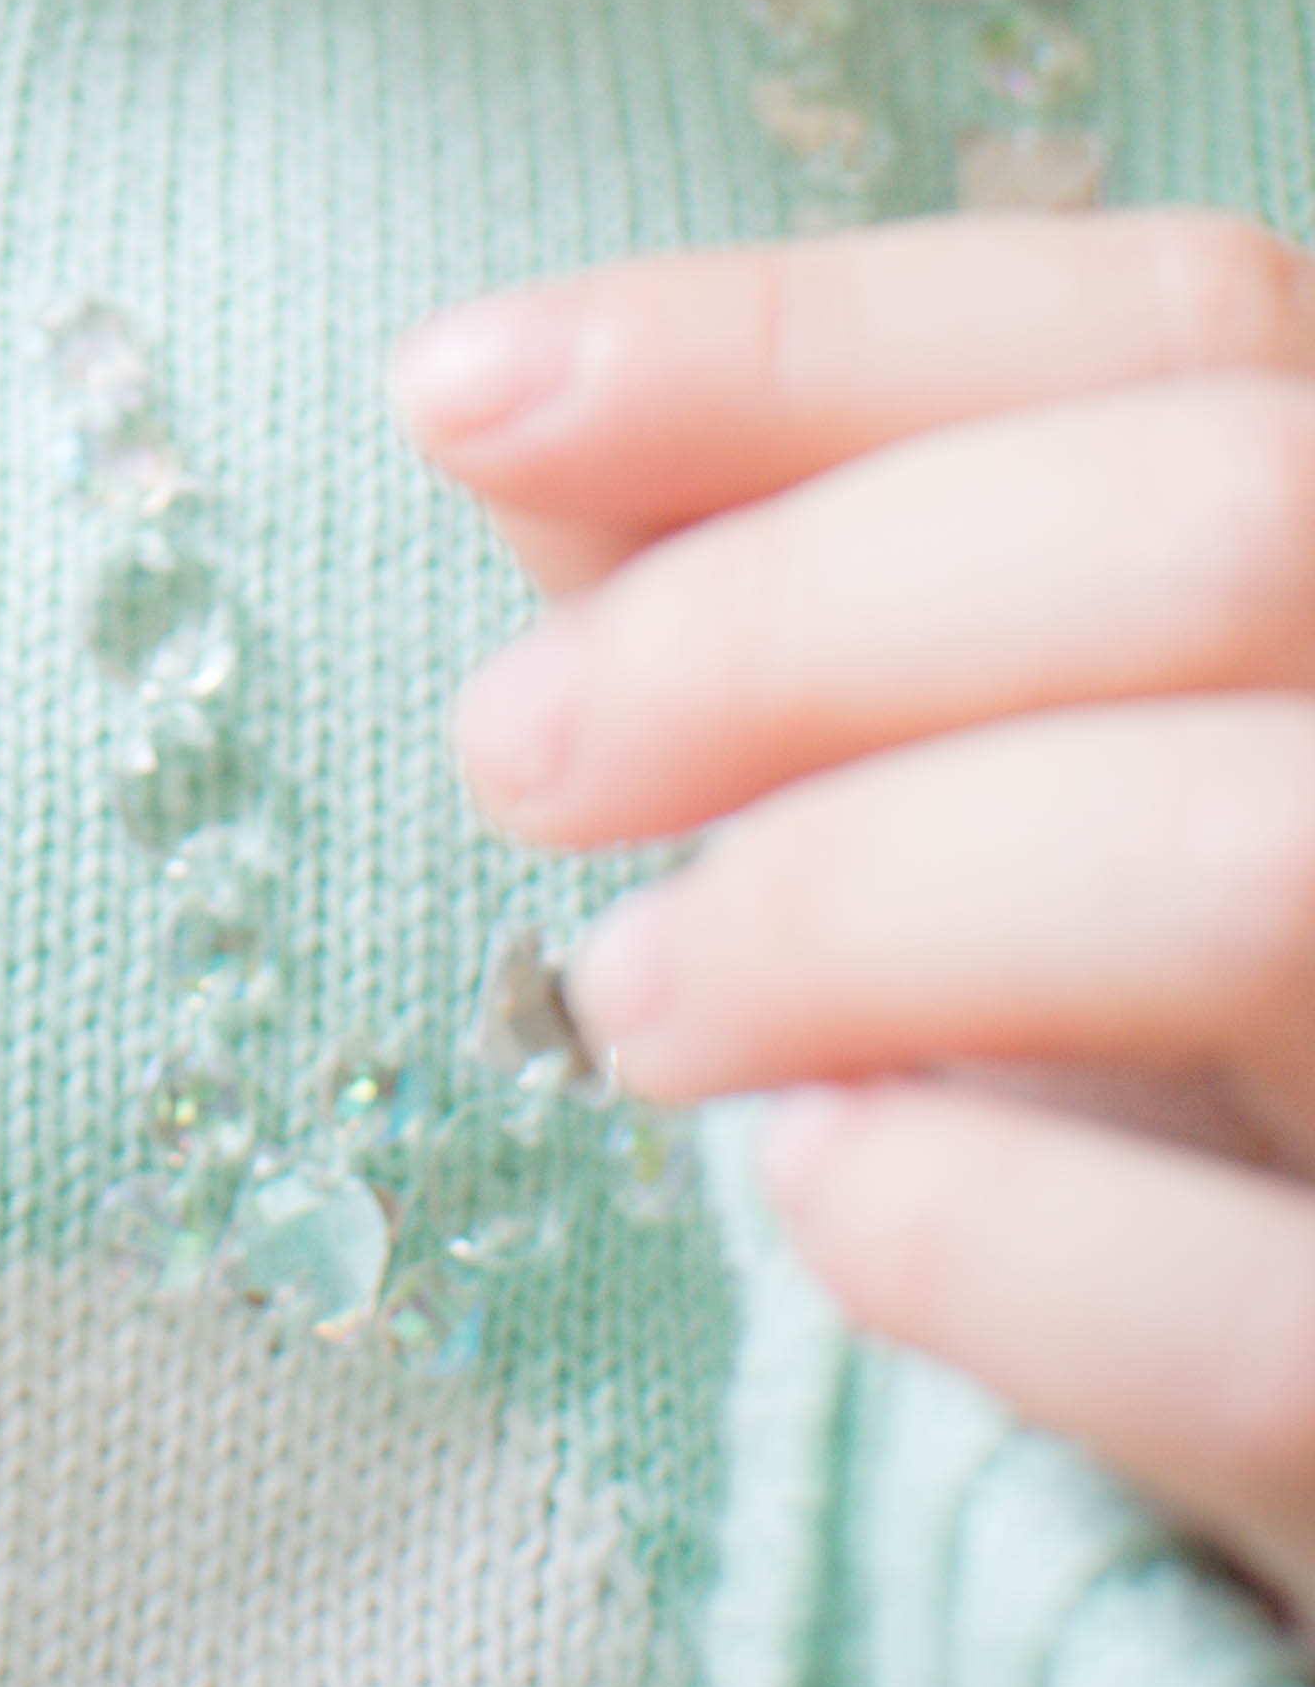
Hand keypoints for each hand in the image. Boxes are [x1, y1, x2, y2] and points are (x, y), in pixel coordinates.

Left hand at [395, 216, 1314, 1630]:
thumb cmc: (1171, 1053)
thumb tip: (494, 400)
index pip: (1186, 315)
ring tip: (636, 1000)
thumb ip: (791, 568)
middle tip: (516, 754)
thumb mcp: (1000, 772)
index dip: (799, 337)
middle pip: (1218, 531)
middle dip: (792, 620)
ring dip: (853, 902)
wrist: (1311, 1371)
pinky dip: (995, 1235)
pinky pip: (1262, 1328)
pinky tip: (823, 1193)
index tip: (458, 393)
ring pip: (1253, 863)